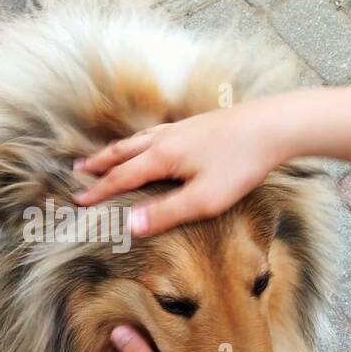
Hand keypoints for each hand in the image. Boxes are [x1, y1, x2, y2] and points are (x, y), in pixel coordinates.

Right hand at [75, 99, 294, 236]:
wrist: (272, 125)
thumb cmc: (240, 164)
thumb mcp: (203, 199)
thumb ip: (166, 213)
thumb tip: (130, 226)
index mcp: (162, 157)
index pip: (121, 177)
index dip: (99, 192)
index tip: (78, 201)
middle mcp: (165, 139)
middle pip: (123, 152)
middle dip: (99, 164)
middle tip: (78, 170)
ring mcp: (181, 129)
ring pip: (138, 140)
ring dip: (117, 150)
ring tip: (106, 155)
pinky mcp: (196, 125)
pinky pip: (156, 133)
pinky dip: (140, 140)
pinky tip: (150, 142)